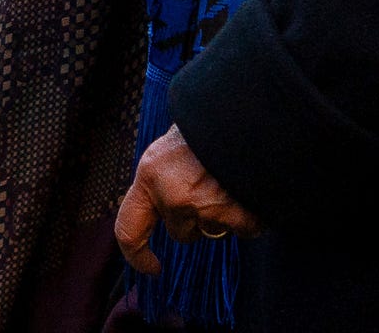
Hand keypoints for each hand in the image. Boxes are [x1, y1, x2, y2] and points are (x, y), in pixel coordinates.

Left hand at [115, 125, 262, 272]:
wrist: (243, 112)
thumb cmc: (209, 128)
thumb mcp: (172, 148)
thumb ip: (165, 178)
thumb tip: (166, 206)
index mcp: (150, 175)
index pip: (128, 228)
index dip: (136, 254)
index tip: (151, 267)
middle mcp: (170, 194)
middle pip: (180, 232)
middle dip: (195, 219)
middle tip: (211, 186)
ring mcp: (201, 206)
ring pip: (211, 230)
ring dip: (223, 215)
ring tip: (231, 180)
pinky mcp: (232, 214)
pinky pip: (244, 229)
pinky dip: (251, 215)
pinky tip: (250, 188)